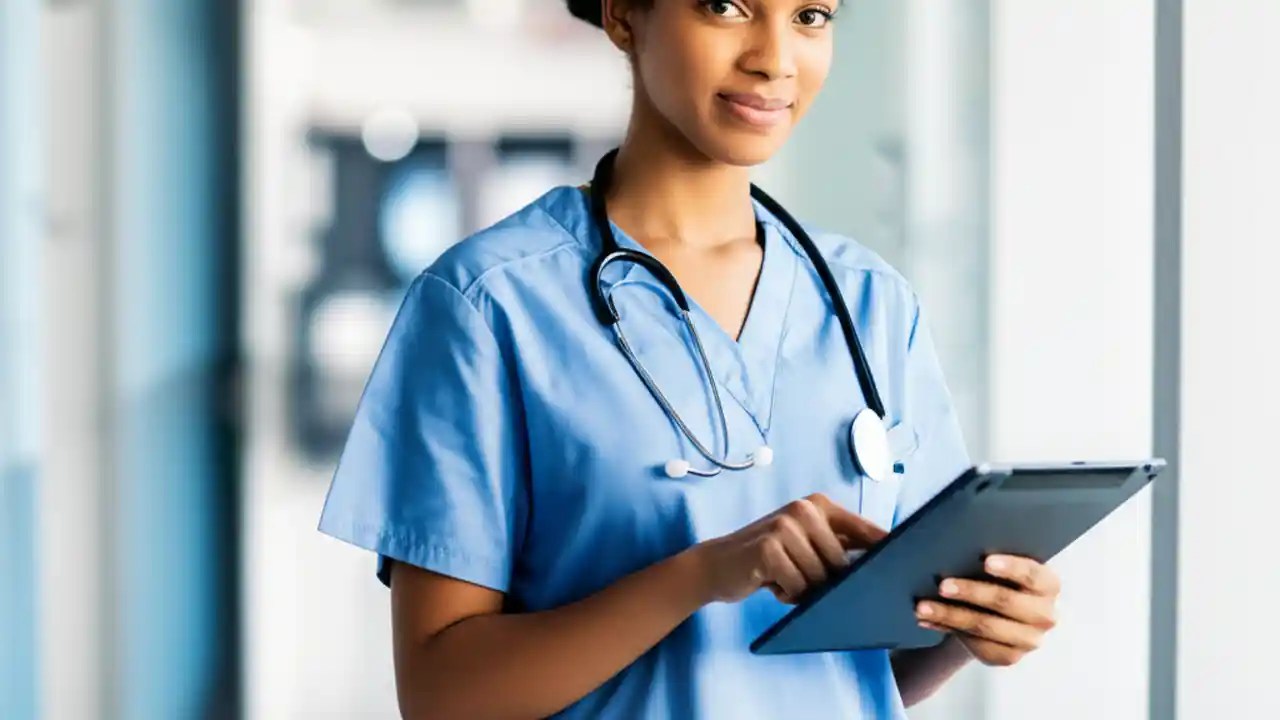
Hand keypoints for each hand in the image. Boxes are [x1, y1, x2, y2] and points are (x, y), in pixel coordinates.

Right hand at [689, 493, 886, 604]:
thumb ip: (839, 545)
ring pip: (820, 579)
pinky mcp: (769, 549)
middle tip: (799, 577)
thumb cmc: (768, 557)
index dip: (887, 551)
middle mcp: (804, 509)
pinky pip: (798, 587)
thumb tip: (886, 563)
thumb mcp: (805, 542)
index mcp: (819, 504)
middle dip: (827, 582)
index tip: (910, 567)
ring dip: (803, 590)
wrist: (716, 564)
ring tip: (782, 578)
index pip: (867, 531)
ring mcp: (785, 526)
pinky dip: (787, 595)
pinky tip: (770, 583)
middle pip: (842, 564)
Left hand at [915, 555, 1060, 666]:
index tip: (985, 561)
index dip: (1010, 567)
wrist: (1002, 612)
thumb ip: (988, 554)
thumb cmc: (1000, 578)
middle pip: (1005, 601)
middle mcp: (1045, 614)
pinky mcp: (1009, 656)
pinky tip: (927, 620)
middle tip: (942, 585)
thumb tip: (944, 546)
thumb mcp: (1002, 564)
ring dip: (951, 615)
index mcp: (1047, 583)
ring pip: (985, 626)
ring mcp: (1029, 639)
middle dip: (971, 592)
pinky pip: (976, 645)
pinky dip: (948, 629)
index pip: (1032, 574)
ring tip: (923, 607)